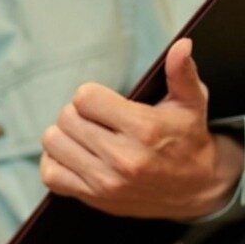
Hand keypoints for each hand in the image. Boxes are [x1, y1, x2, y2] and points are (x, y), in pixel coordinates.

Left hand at [40, 38, 243, 219]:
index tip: (102, 102)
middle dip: (76, 113)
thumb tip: (182, 45)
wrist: (194, 191)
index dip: (90, 95)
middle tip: (93, 119)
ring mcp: (105, 181)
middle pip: (66, 118)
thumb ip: (182, 73)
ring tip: (82, 135)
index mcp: (144, 129)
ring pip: (53, 143)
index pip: (84, 98)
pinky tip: (72, 155)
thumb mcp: (192, 104)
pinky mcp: (92, 198)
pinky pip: (50, 175)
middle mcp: (123, 158)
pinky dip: (54, 162)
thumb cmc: (188, 140)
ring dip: (63, 135)